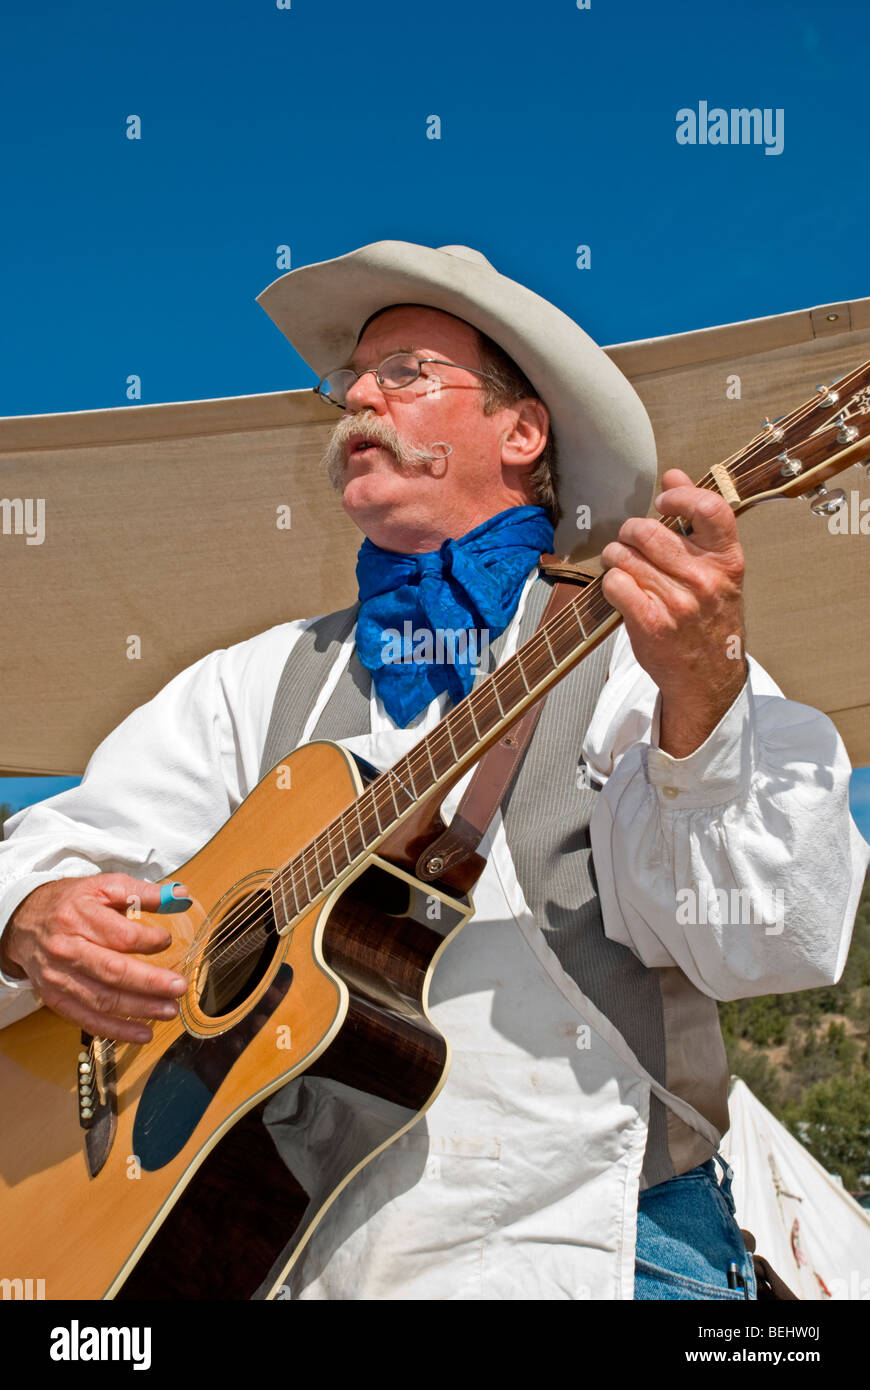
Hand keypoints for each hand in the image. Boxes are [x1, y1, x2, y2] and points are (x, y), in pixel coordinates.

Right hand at [0, 874, 188, 1041]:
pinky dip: (117, 1030)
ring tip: (170, 1010)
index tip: (167, 941)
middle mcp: (67, 949)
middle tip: (179, 987)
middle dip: (150, 982)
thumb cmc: (71, 903)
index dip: (148, 941)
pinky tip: (143, 1033)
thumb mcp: (103, 886)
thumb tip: (181, 896)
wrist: (25, 923)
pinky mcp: (56, 999)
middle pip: (112, 971)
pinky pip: (88, 1019)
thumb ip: (143, 892)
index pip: (119, 935)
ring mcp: (60, 978)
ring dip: (139, 1009)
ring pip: (102, 999)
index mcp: (79, 917)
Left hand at [600, 469, 747, 757]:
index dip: (679, 495)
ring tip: (624, 567)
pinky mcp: (651, 623)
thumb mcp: (718, 570)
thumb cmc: (710, 618)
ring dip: (616, 558)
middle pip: (648, 531)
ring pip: (625, 557)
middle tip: (630, 542)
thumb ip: (697, 522)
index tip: (663, 500)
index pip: (709, 508)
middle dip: (631, 532)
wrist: (708, 677)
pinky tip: (620, 589)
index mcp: (727, 561)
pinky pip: (614, 583)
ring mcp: (678, 603)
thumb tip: (674, 473)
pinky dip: (611, 583)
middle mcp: (704, 580)